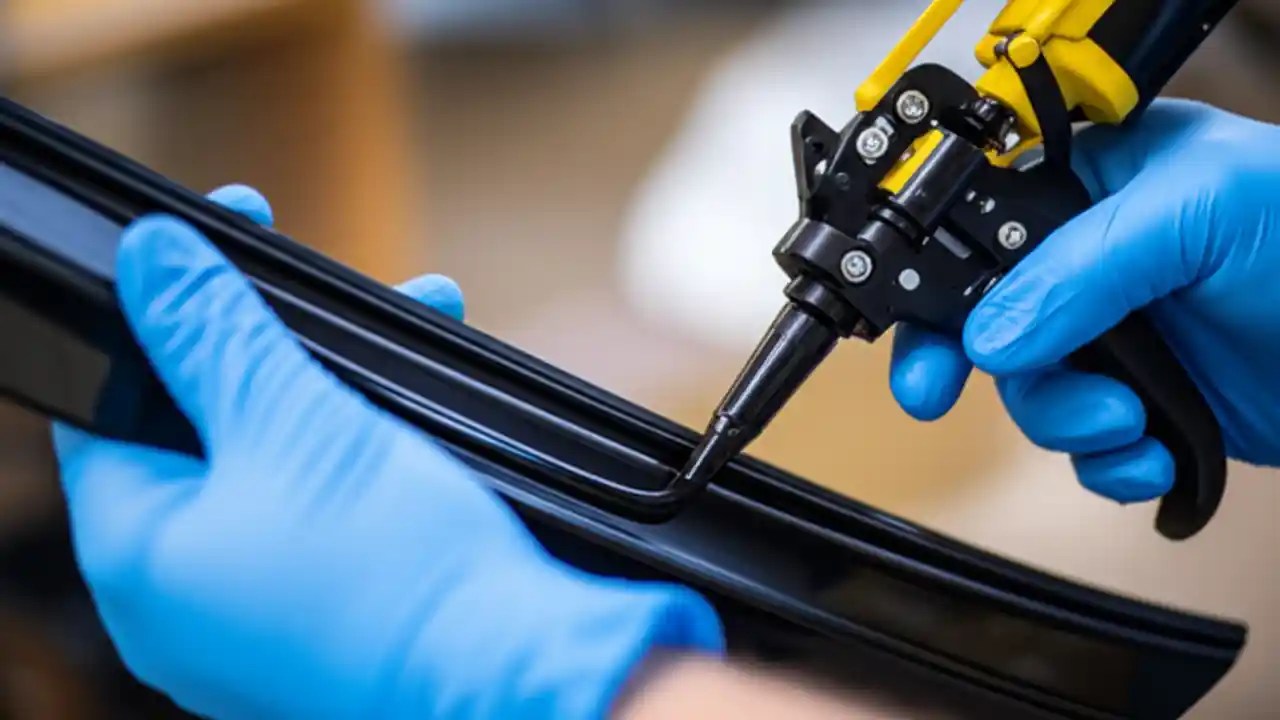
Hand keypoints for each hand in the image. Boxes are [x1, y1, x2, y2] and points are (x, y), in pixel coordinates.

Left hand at [55, 186, 722, 718]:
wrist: (512, 674)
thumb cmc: (397, 571)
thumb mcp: (296, 421)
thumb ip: (209, 333)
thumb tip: (147, 258)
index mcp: (137, 554)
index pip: (105, 411)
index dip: (152, 315)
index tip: (207, 246)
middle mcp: (179, 598)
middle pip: (199, 428)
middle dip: (268, 333)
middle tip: (306, 269)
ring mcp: (252, 616)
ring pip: (275, 461)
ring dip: (333, 376)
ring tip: (411, 304)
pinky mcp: (323, 618)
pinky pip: (320, 508)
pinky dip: (361, 440)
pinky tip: (420, 390)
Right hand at [890, 99, 1279, 502]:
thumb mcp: (1197, 213)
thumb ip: (1081, 267)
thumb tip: (990, 331)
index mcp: (1096, 184)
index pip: (981, 222)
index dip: (936, 275)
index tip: (920, 328)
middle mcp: (1095, 261)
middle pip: (986, 317)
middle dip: (964, 363)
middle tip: (935, 391)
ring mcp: (1121, 336)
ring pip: (1031, 391)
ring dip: (1065, 420)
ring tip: (1124, 419)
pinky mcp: (1148, 400)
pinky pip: (1085, 445)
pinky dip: (1108, 462)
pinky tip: (1148, 449)